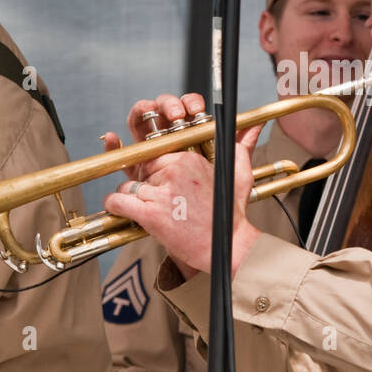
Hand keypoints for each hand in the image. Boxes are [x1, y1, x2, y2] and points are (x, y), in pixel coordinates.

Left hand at [103, 94, 264, 275]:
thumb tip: (256, 125)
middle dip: (145, 185)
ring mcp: (162, 192)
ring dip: (133, 199)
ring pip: (129, 186)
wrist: (228, 247)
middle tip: (159, 201)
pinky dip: (115, 207)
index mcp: (189, 158)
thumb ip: (244, 145)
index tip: (160, 183)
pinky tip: (121, 211)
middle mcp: (174, 170)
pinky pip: (118, 202)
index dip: (156, 171)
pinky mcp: (151, 214)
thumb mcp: (240, 174)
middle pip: (141, 170)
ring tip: (150, 211)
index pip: (156, 155)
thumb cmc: (231, 213)